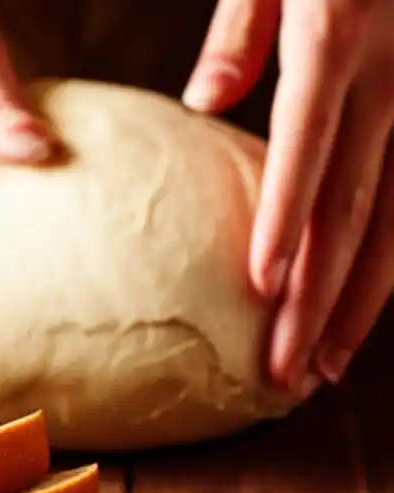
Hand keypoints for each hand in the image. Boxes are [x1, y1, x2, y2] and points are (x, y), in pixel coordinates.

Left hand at [183, 0, 393, 395]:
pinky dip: (393, 256)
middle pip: (355, 200)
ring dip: (362, 299)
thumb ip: (243, 27)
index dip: (288, 217)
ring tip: (320, 363)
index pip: (310, 141)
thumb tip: (206, 103)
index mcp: (339, 30)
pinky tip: (364, 309)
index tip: (263, 287)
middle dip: (320, 294)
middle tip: (285, 369)